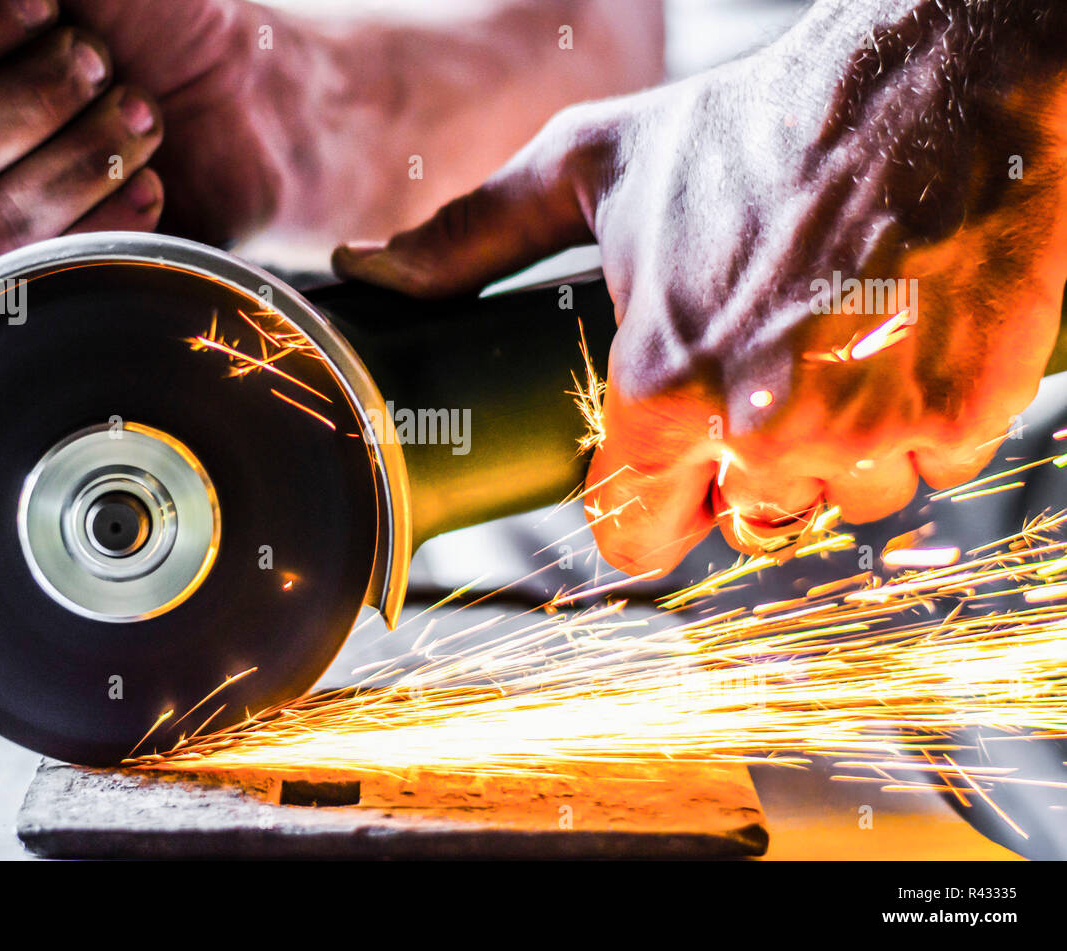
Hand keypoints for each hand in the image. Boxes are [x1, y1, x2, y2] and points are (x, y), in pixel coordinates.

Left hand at [332, 10, 1066, 574]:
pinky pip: (930, 467)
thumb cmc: (756, 123)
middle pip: (746, 523)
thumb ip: (472, 238)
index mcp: (664, 388)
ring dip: (840, 448)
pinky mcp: (963, 412)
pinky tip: (898, 342)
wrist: (928, 74)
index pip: (631, 536)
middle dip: (748, 472)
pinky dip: (920, 419)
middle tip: (762, 381)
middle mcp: (764, 430)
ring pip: (842, 502)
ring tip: (832, 348)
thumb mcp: (591, 167)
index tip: (661, 479)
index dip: (645, 510)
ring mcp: (870, 428)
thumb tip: (366, 269)